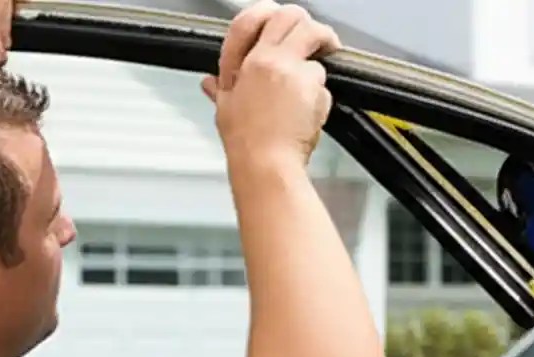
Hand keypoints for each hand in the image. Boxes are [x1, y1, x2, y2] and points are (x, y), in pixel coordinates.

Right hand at [202, 1, 341, 167]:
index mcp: (246, 63)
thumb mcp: (225, 110)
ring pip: (315, 43)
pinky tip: (310, 109)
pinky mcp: (315, 89)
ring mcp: (294, 73)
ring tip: (320, 69)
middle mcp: (270, 61)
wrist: (266, 165)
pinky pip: (324, 79)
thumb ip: (219, 90)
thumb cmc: (246, 142)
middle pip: (293, 17)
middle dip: (308, 24)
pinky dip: (320, 91)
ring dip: (321, 53)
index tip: (281, 20)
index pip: (253, 17)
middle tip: (316, 38)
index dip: (268, 11)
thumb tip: (209, 83)